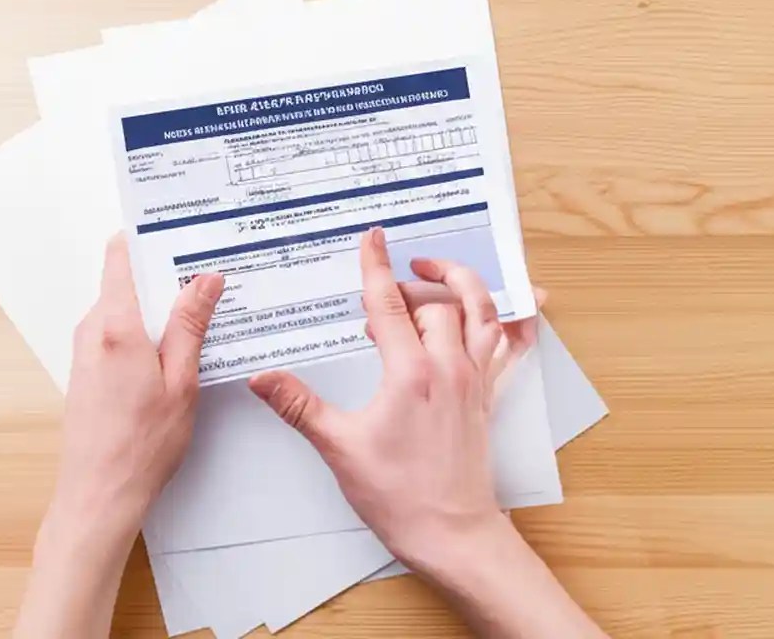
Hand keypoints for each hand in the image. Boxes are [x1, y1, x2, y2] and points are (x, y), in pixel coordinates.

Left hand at [15, 234, 222, 638]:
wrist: (98, 495)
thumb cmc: (141, 446)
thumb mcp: (181, 382)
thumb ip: (190, 325)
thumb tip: (205, 279)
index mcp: (115, 326)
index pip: (120, 256)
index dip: (148, 237)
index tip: (181, 230)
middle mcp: (92, 331)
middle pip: (127, 280)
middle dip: (167, 275)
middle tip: (210, 275)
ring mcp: (86, 351)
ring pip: (125, 309)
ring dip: (160, 308)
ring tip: (204, 315)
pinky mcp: (88, 371)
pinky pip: (119, 334)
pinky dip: (148, 333)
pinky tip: (178, 351)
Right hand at [247, 227, 513, 566]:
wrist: (453, 534)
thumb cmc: (402, 497)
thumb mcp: (341, 448)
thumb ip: (300, 406)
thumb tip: (264, 380)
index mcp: (411, 374)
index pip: (390, 304)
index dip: (376, 267)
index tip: (372, 240)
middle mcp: (449, 369)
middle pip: (436, 301)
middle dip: (410, 283)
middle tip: (385, 285)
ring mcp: (475, 380)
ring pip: (481, 311)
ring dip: (463, 284)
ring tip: (439, 273)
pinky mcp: (488, 396)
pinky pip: (506, 344)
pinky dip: (508, 318)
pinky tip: (509, 308)